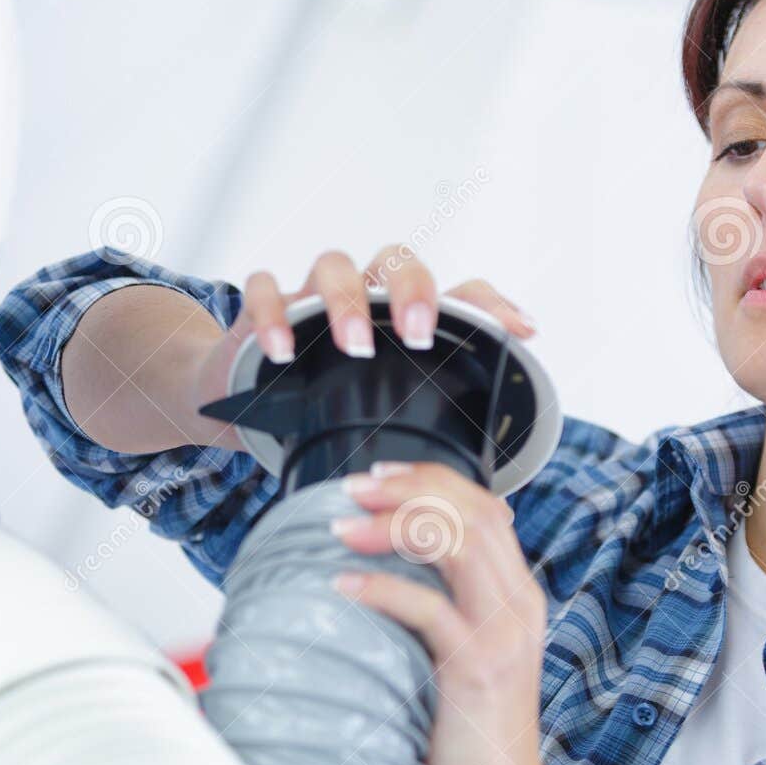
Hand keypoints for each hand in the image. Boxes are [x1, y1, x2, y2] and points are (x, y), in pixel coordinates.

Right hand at [192, 247, 535, 436]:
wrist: (245, 397)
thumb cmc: (326, 403)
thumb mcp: (385, 420)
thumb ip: (434, 445)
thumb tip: (494, 502)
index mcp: (406, 317)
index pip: (461, 292)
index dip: (492, 305)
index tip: (520, 331)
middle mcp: (366, 295)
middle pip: (397, 262)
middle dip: (414, 292)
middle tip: (419, 335)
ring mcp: (313, 297)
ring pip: (334, 266)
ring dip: (348, 303)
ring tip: (356, 347)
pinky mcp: (263, 308)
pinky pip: (264, 291)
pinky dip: (273, 315)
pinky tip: (282, 351)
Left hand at [328, 460, 557, 764]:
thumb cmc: (471, 733)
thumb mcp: (465, 654)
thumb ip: (445, 608)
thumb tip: (383, 569)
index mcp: (518, 595)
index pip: (484, 507)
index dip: (432, 478)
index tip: (381, 474)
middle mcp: (519, 604)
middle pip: (472, 512)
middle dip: (410, 487)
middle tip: (355, 487)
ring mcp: (504, 633)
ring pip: (457, 543)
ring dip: (395, 523)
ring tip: (343, 525)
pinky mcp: (478, 666)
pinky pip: (428, 608)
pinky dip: (382, 586)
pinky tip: (344, 583)